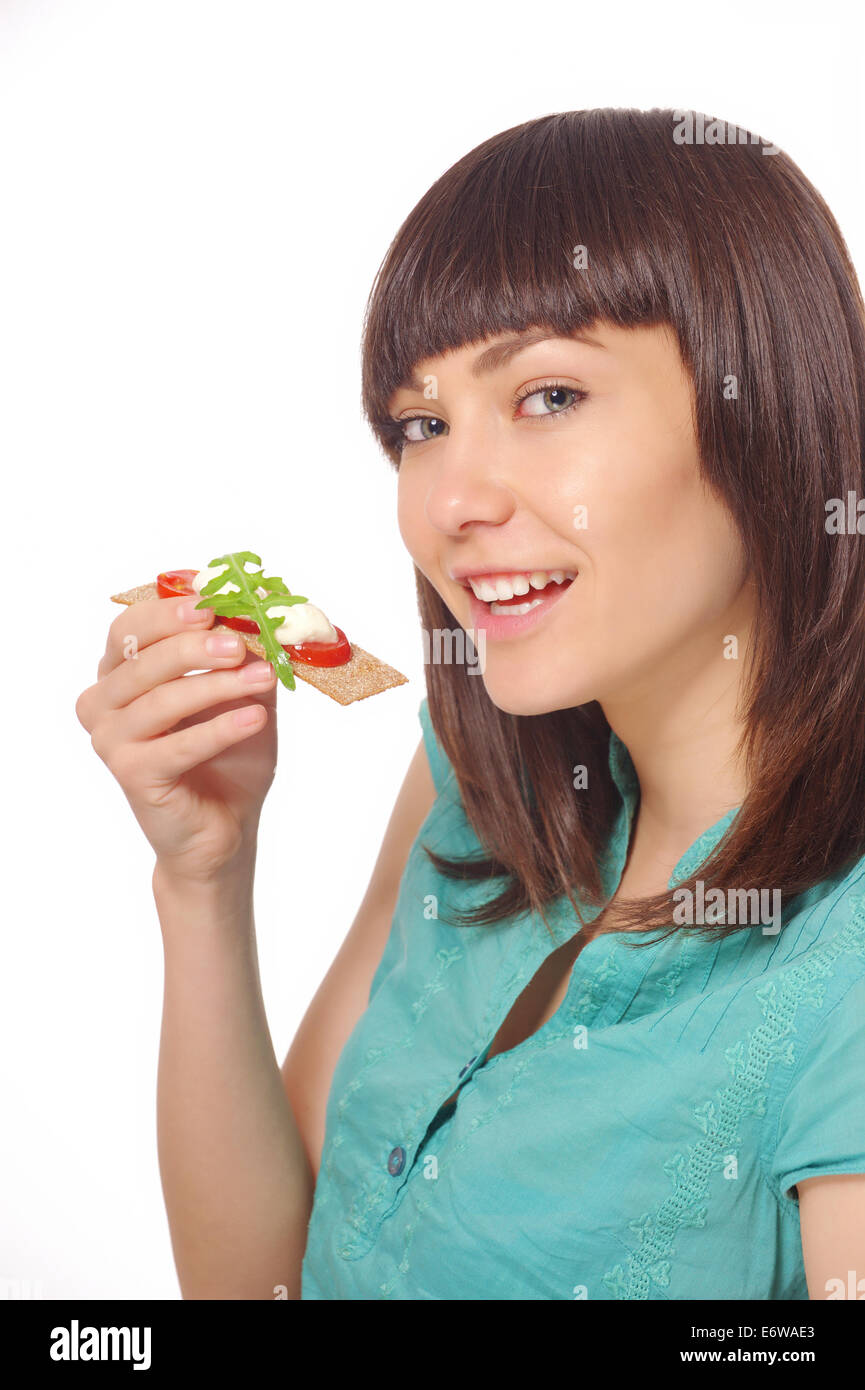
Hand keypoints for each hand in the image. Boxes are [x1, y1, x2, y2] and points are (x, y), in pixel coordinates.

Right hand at [76, 595, 279, 881]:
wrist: (227, 826)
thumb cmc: (229, 756)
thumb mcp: (243, 694)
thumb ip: (245, 654)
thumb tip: (262, 609)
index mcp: (121, 673)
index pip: (130, 628)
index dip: (168, 611)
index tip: (213, 600)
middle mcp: (104, 702)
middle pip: (142, 658)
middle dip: (195, 646)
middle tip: (240, 642)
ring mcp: (111, 740)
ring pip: (161, 700)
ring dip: (217, 686)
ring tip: (264, 678)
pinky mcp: (130, 774)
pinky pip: (176, 745)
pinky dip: (219, 729)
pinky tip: (255, 719)